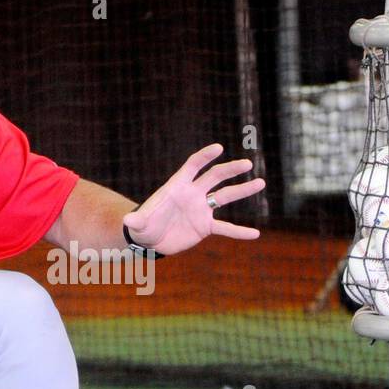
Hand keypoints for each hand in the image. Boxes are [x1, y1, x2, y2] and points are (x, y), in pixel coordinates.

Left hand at [123, 143, 264, 255]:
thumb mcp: (139, 224)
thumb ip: (137, 221)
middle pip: (214, 177)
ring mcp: (201, 209)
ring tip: (260, 182)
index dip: (204, 156)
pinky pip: (225, 227)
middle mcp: (193, 194)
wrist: (150, 241)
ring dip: (242, 190)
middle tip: (246, 164)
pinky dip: (239, 231)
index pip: (194, 166)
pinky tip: (255, 234)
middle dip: (230, 170)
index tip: (218, 148)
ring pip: (225, 196)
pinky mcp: (205, 226)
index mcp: (178, 186)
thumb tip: (129, 222)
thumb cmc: (143, 226)